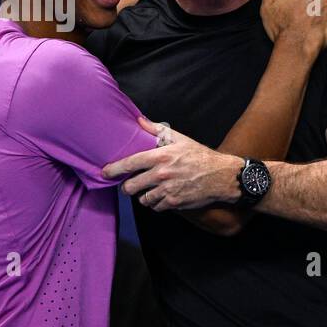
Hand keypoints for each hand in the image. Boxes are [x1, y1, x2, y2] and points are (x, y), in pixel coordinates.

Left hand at [103, 116, 241, 210]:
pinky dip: (157, 203)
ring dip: (144, 196)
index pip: (129, 164)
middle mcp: (161, 174)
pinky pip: (156, 207)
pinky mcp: (174, 203)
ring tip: (151, 190)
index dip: (113, 169)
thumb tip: (139, 120)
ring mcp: (167, 190)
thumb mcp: (180, 139)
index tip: (104, 172)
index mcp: (160, 156)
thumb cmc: (200, 156)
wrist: (221, 176)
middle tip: (129, 186)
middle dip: (127, 187)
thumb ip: (157, 130)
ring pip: (143, 199)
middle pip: (130, 186)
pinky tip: (163, 196)